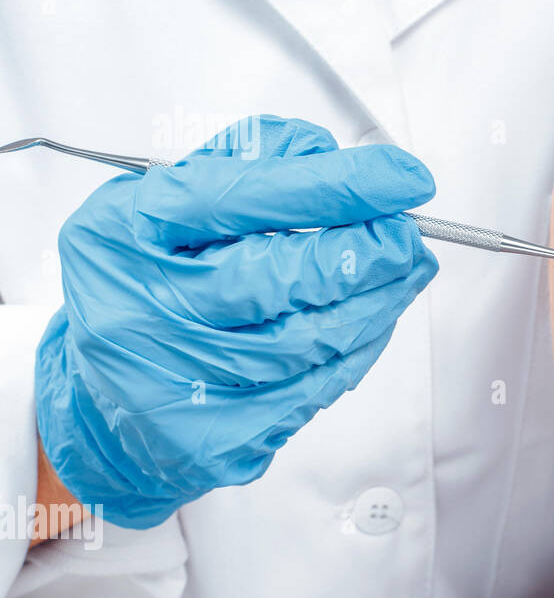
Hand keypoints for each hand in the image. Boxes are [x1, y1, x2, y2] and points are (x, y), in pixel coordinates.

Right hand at [35, 115, 438, 527]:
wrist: (103, 402)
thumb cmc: (144, 285)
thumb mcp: (163, 203)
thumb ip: (243, 166)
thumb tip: (331, 158)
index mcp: (128, 233)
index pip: (244, 197)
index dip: (337, 186)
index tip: (401, 176)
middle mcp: (146, 310)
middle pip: (283, 276)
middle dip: (369, 248)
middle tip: (407, 231)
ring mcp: (180, 382)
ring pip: (315, 337)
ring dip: (380, 298)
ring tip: (405, 268)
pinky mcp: (220, 439)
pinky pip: (319, 387)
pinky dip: (361, 347)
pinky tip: (372, 318)